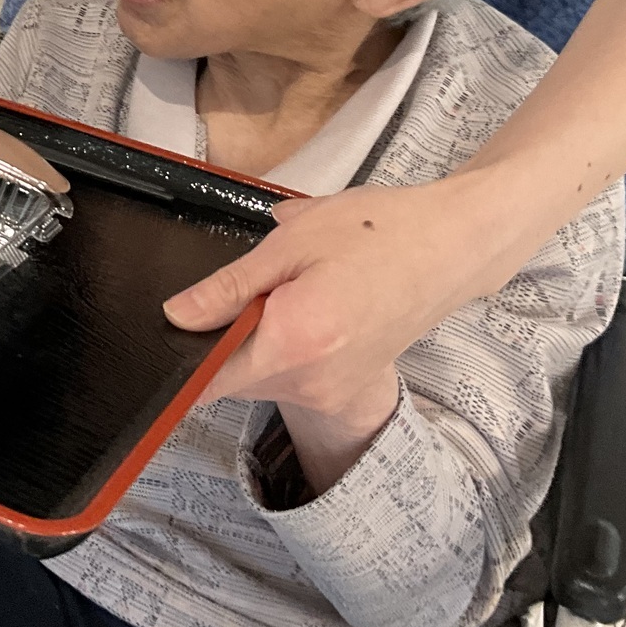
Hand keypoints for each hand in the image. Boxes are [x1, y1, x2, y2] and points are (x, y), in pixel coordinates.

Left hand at [166, 175, 523, 410]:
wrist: (451, 247)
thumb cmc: (380, 233)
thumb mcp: (292, 242)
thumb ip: (228, 287)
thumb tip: (176, 316)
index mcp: (293, 342)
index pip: (206, 380)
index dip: (181, 358)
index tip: (174, 333)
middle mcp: (310, 383)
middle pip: (230, 378)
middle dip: (225, 337)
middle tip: (258, 287)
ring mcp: (329, 393)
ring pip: (260, 377)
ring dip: (257, 340)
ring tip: (293, 292)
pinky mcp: (343, 392)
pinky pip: (290, 377)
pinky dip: (285, 347)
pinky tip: (311, 308)